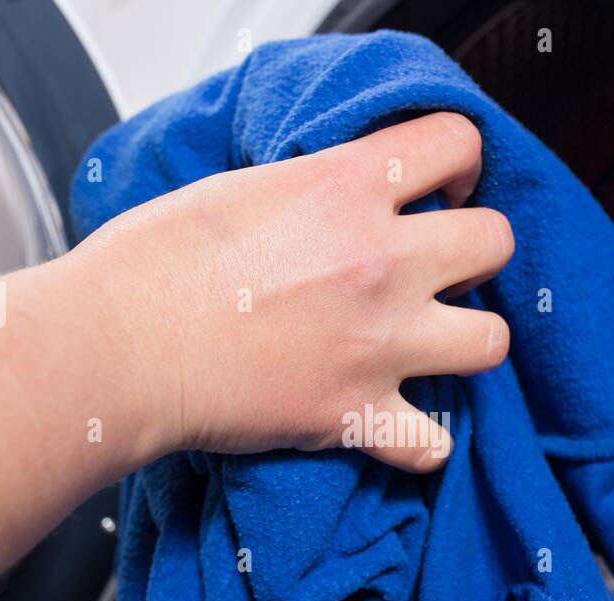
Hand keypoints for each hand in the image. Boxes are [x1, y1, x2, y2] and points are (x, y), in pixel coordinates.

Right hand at [69, 111, 513, 471]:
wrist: (117, 348)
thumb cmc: (151, 265)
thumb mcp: (240, 188)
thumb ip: (312, 189)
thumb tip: (335, 197)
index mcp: (346, 189)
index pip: (455, 143)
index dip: (459, 161)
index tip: (443, 184)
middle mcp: (381, 261)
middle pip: (495, 241)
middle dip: (474, 252)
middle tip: (441, 266)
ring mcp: (379, 343)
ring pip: (491, 341)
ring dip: (468, 340)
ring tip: (435, 343)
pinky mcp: (356, 414)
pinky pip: (431, 444)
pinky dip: (419, 442)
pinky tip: (399, 428)